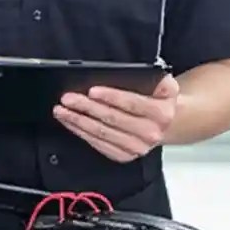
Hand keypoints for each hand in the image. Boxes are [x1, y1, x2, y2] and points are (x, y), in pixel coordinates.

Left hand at [53, 74, 179, 162]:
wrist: (167, 122)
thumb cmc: (157, 99)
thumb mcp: (161, 83)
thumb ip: (148, 78)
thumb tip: (116, 74)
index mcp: (162, 111)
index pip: (133, 103)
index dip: (111, 96)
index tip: (92, 90)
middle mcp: (152, 131)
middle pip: (113, 118)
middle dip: (87, 107)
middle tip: (68, 98)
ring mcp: (138, 147)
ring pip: (102, 132)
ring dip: (78, 121)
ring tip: (62, 110)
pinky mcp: (126, 155)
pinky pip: (99, 144)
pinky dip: (81, 132)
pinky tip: (71, 122)